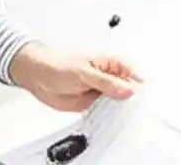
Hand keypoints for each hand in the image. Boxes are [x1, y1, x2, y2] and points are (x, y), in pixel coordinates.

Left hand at [8, 41, 141, 111]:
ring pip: (117, 100)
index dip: (138, 83)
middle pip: (126, 88)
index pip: (130, 72)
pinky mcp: (92, 102)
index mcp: (108, 63)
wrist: (38, 76)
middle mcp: (106, 77)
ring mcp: (100, 90)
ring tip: (124, 115)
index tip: (142, 94)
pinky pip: (105, 110)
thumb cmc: (57, 64)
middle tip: (135, 108)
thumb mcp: (84, 72)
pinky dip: (109, 115)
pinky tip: (111, 118)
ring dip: (121, 108)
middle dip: (132, 98)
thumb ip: (106, 82)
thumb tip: (126, 89)